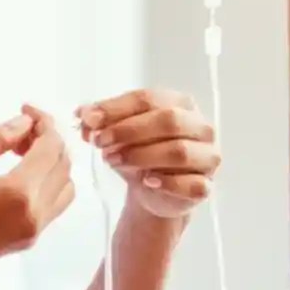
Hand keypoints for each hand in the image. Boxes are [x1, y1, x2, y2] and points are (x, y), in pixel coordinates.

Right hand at [0, 112, 75, 287]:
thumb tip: (22, 123)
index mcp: (19, 194)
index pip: (51, 148)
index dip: (44, 122)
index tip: (26, 109)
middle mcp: (35, 216)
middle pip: (64, 167)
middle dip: (50, 140)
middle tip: (21, 126)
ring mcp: (32, 233)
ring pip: (64, 189)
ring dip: (52, 164)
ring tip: (21, 149)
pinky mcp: (23, 242)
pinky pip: (52, 207)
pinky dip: (46, 184)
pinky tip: (18, 173)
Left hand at [76, 89, 220, 219]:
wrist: (151, 191)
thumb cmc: (138, 153)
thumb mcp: (115, 134)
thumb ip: (99, 122)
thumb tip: (82, 115)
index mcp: (180, 104)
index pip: (149, 99)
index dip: (117, 108)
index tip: (89, 119)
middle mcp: (200, 127)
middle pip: (168, 121)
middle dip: (128, 131)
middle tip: (100, 141)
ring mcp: (207, 157)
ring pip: (179, 151)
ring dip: (140, 155)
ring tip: (112, 160)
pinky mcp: (205, 186)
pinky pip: (192, 184)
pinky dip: (168, 182)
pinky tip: (147, 180)